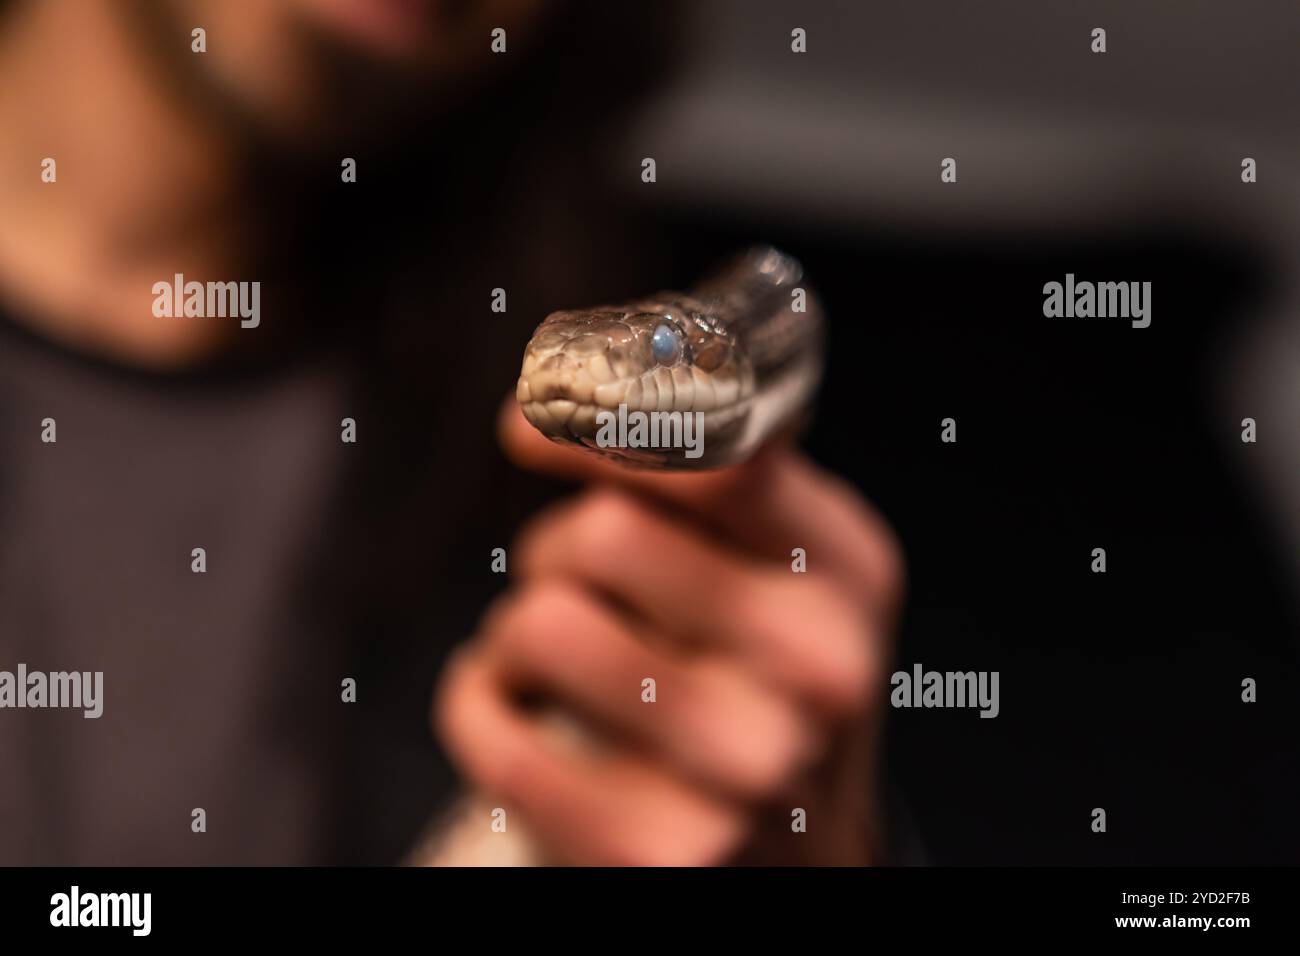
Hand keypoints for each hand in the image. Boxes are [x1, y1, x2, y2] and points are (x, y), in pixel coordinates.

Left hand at [433, 401, 903, 864]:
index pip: (721, 457)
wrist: (786, 848)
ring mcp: (744, 770)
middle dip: (557, 548)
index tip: (527, 422)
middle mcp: (818, 672)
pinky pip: (492, 729)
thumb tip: (545, 407)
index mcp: (847, 571)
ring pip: (541, 624)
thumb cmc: (755, 677)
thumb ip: (695, 473)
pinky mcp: (655, 849)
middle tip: (576, 588)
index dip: (603, 422)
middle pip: (605, 533)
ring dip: (515, 630)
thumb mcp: (774, 561)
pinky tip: (519, 714)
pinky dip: (477, 703)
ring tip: (556, 663)